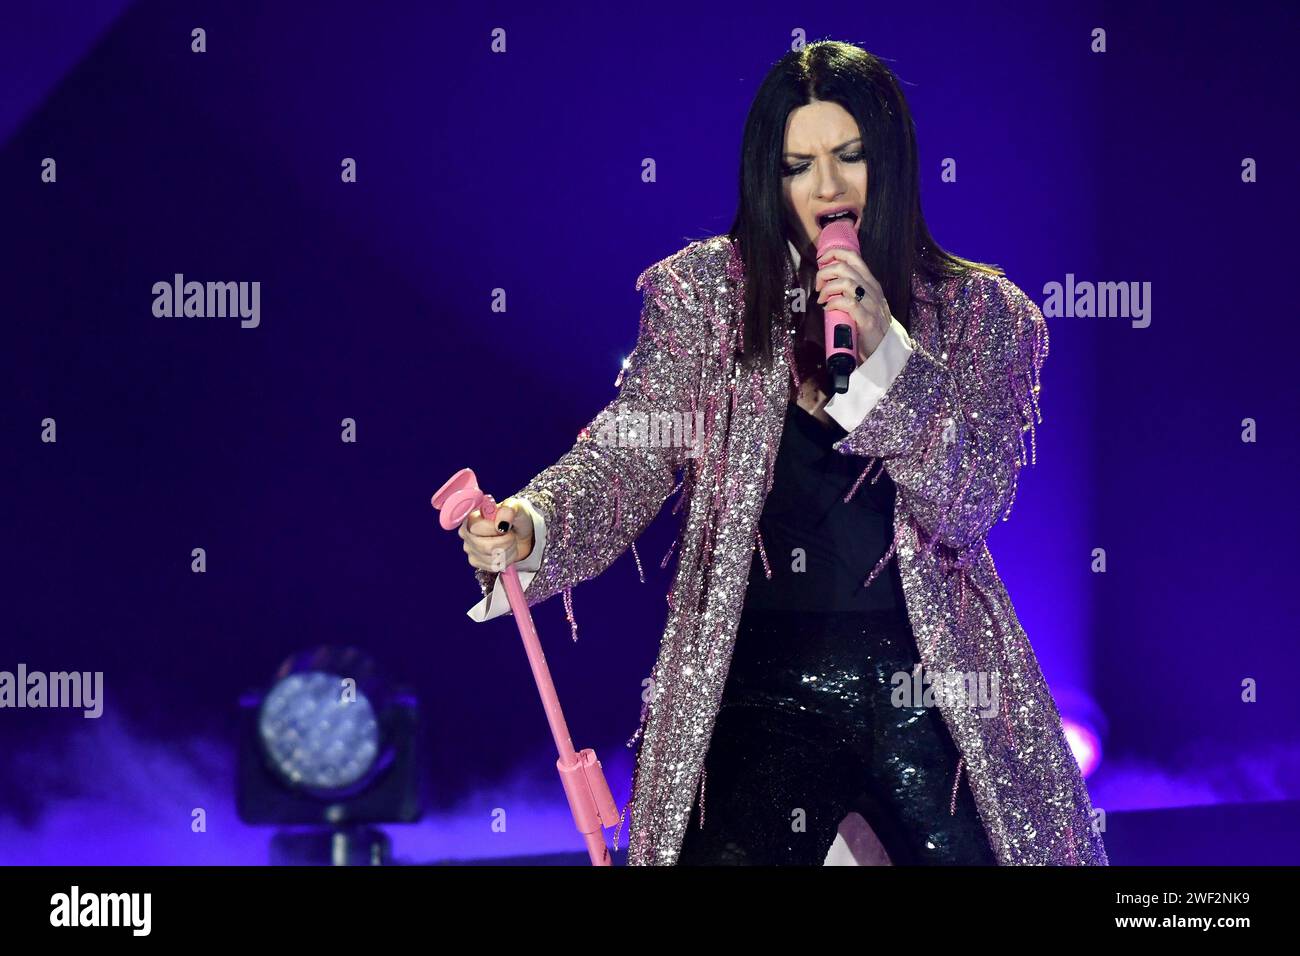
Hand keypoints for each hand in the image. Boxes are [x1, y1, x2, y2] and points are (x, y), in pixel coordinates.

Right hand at [458, 497, 534, 572]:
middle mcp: (467, 533)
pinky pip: (492, 567)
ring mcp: (469, 548)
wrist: (522, 534)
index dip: (497, 530)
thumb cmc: (516, 519)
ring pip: (492, 559)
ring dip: (508, 551)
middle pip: (486, 547)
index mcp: (472, 517)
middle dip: (506, 542)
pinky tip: (506, 551)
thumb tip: (501, 523)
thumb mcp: (517, 508)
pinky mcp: (476, 561)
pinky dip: (505, 560)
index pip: (478, 528)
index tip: (505, 526)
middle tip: (511, 535)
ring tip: (509, 542)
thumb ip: (509, 510)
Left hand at [814, 247, 890, 364]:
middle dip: (825, 272)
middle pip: (845, 267)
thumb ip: (850, 291)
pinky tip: (828, 309)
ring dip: (828, 288)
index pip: (853, 257)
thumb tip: (827, 284)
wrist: (884, 350)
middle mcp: (872, 289)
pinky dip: (833, 303)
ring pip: (846, 282)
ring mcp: (871, 303)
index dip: (835, 253)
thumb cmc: (869, 326)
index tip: (821, 260)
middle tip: (818, 286)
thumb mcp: (862, 303)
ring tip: (822, 299)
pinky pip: (847, 303)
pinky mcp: (867, 319)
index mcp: (870, 283)